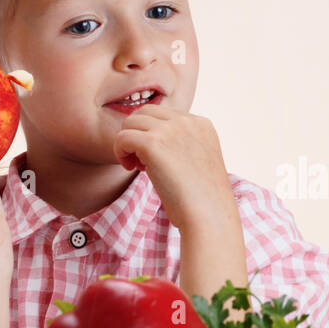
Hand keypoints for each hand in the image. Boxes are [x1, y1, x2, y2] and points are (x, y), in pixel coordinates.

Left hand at [112, 105, 235, 230]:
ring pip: (130, 121)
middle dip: (138, 133)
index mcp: (201, 123)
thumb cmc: (202, 199)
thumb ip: (181, 144)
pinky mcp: (153, 143)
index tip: (158, 159)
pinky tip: (130, 168)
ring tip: (137, 166)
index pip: (163, 115)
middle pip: (145, 112)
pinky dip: (120, 152)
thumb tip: (148, 142)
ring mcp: (170, 130)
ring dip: (127, 143)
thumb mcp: (197, 161)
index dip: (153, 134)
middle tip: (142, 161)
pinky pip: (122, 137)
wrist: (209, 215)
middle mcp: (187, 121)